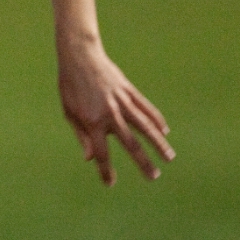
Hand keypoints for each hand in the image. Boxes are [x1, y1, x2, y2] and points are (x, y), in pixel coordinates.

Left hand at [58, 37, 172, 185]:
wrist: (80, 56)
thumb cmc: (70, 87)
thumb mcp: (69, 113)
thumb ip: (82, 136)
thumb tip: (90, 159)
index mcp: (92, 122)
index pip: (102, 153)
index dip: (105, 170)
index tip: (110, 183)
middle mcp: (110, 113)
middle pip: (130, 144)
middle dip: (143, 162)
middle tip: (154, 177)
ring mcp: (122, 101)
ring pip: (145, 126)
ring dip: (158, 143)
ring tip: (169, 157)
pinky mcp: (129, 91)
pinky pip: (146, 108)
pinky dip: (156, 120)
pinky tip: (165, 131)